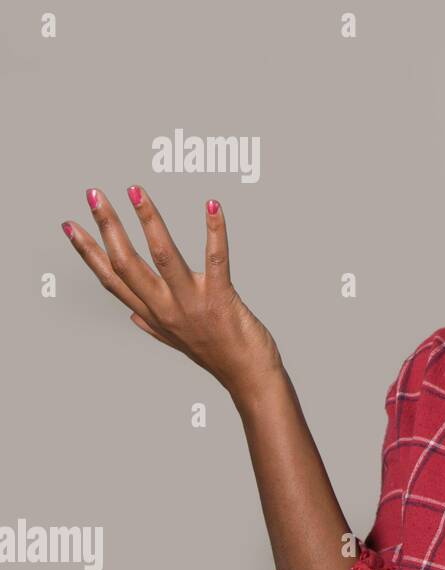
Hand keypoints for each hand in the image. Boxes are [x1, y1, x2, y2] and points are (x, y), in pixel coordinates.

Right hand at [61, 186, 282, 397]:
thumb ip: (152, 325)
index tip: (70, 225)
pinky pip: (216, 258)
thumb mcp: (177, 341)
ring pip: (163, 255)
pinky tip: (212, 204)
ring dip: (149, 219)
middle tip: (95, 193)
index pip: (110, 278)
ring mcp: (192, 303)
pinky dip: (215, 229)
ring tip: (136, 191)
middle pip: (126, 263)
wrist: (249, 378)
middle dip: (108, 225)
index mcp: (152, 314)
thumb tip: (132, 314)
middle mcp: (165, 308)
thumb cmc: (218, 355)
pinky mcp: (221, 298)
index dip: (87, 251)